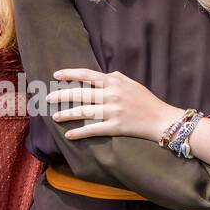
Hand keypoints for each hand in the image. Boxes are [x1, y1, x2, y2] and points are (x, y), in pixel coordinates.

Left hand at [46, 68, 184, 141]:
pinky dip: (79, 132)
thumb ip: (117, 77)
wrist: (161, 119)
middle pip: (81, 94)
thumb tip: (103, 74)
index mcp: (114, 82)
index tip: (56, 76)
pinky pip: (93, 129)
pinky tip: (69, 135)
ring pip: (83, 112)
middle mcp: (112, 95)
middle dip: (61, 96)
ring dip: (67, 114)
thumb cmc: (147, 101)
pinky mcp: (116, 127)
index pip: (87, 75)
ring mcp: (113, 111)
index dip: (70, 74)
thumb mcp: (132, 83)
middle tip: (48, 98)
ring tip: (55, 117)